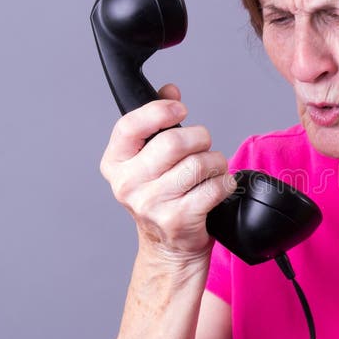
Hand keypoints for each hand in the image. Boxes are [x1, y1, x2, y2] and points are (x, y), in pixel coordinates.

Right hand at [99, 83, 236, 267]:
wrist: (169, 249)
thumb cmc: (162, 197)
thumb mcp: (150, 160)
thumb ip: (157, 123)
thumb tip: (170, 89)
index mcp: (115, 164)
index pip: (130, 126)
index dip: (159, 111)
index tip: (180, 109)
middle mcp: (128, 185)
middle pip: (173, 142)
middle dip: (200, 139)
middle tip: (203, 147)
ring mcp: (151, 205)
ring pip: (198, 164)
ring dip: (215, 163)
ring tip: (211, 170)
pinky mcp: (178, 220)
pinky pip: (214, 187)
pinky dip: (224, 183)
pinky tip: (218, 187)